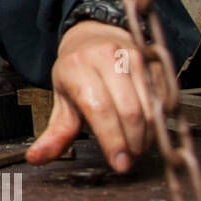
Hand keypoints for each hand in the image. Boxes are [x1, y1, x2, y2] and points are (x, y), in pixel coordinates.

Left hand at [26, 21, 156, 172]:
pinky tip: (147, 130)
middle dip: (132, 143)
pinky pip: (164, 100)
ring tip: (137, 148)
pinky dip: (159, 122)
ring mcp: (136, 57)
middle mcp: (108, 57)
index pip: (100, 109)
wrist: (95, 36)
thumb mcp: (61, 98)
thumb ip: (54, 132)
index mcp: (79, 66)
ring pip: (151, 108)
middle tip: (128, 160)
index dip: (112, 140)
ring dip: (148, 136)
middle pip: (130, 111)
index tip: (120, 164)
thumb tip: (36, 158)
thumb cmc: (77, 71)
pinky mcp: (155, 62)